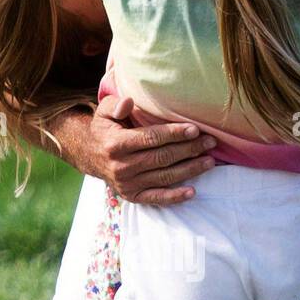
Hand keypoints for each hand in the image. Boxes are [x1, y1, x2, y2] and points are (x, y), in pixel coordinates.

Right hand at [82, 95, 216, 204]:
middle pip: (162, 157)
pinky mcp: (132, 196)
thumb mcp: (104, 112)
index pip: (151, 138)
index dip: (174, 134)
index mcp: (116, 144)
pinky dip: (174, 197)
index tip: (194, 129)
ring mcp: (127, 184)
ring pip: (164, 177)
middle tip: (210, 142)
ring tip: (209, 161)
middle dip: (189, 149)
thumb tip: (129, 101)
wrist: (89, 156)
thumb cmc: (105, 129)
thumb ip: (116, 104)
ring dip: (190, 170)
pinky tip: (192, 192)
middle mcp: (122, 166)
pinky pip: (156, 198)